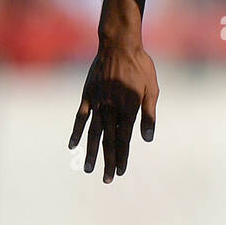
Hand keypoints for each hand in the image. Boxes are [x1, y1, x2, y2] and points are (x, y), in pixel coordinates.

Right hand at [69, 40, 158, 182]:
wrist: (119, 45)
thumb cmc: (141, 66)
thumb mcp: (152, 89)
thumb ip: (149, 114)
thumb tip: (147, 138)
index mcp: (129, 108)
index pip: (125, 139)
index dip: (123, 156)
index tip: (121, 171)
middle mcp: (112, 108)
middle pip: (109, 140)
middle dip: (108, 161)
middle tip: (107, 179)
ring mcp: (98, 102)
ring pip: (94, 132)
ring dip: (91, 152)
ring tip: (88, 168)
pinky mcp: (87, 95)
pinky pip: (81, 117)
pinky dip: (77, 131)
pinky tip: (73, 145)